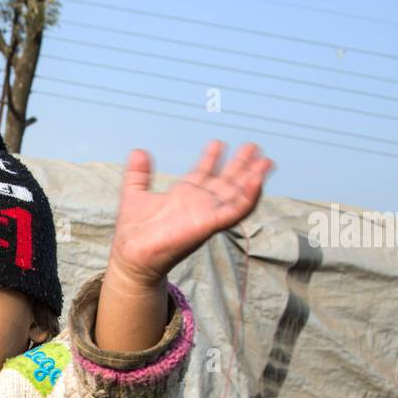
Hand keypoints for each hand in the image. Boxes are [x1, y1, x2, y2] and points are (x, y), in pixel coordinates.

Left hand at [110, 140, 274, 285]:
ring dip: (252, 178)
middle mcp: (199, 205)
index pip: (203, 173)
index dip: (211, 158)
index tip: (218, 143)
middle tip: (253, 147)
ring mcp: (206, 214)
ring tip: (265, 161)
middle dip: (240, 165)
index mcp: (184, 196)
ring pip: (236, 194)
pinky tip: (257, 181)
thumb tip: (138, 151)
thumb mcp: (134, 194)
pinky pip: (235, 210)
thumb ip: (138, 174)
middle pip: (226, 181)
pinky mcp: (210, 224)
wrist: (131, 255)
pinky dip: (248, 196)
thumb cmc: (133, 233)